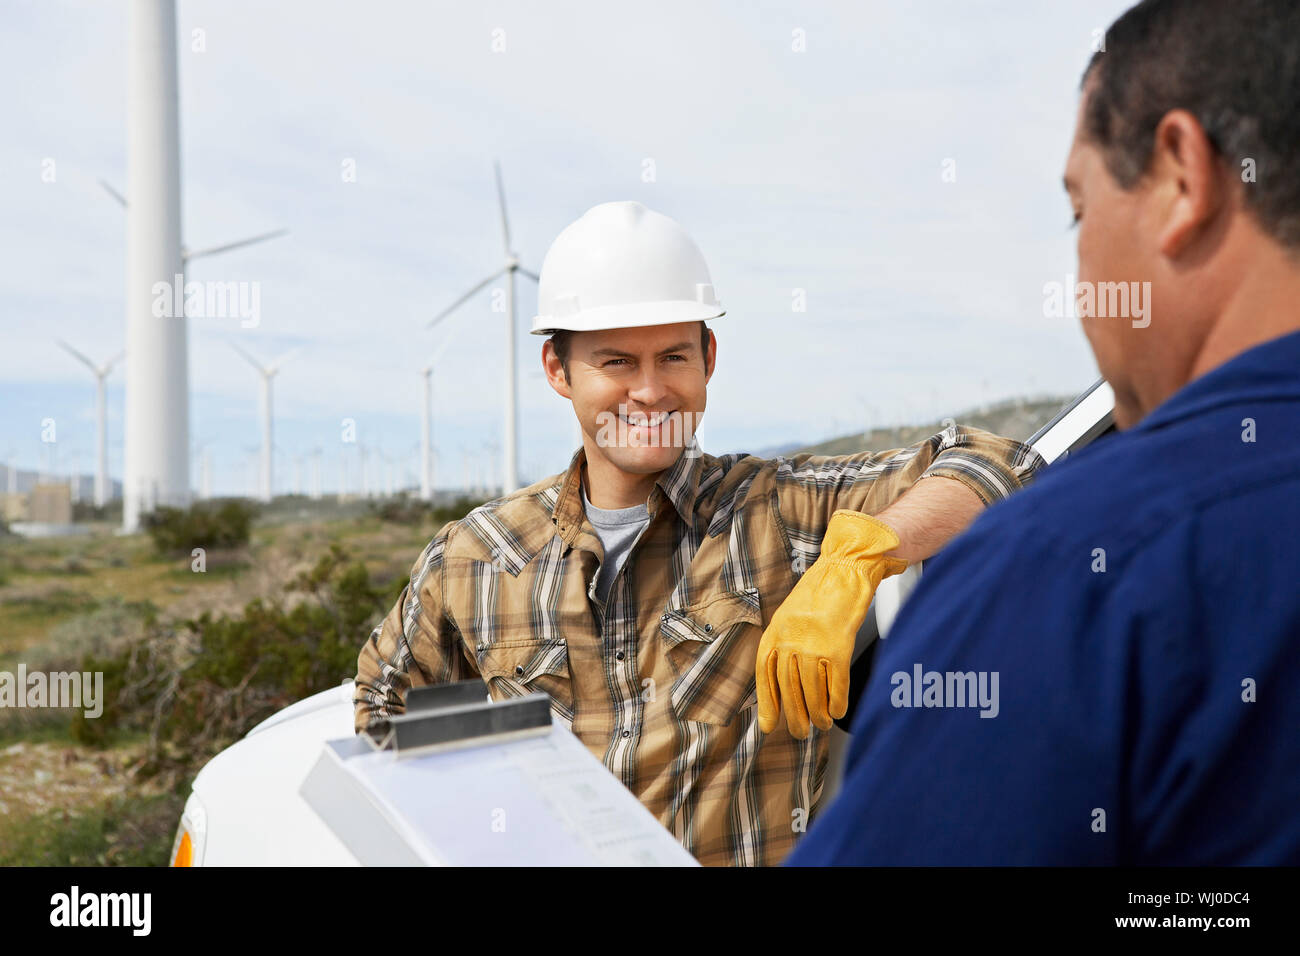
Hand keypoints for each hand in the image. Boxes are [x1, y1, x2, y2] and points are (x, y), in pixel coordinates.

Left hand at [757, 510, 908, 737]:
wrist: (846, 567)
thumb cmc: (823, 590)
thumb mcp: (792, 613)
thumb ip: (786, 640)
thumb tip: (786, 672)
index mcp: (777, 630)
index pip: (765, 672)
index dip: (768, 701)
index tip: (769, 723)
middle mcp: (791, 639)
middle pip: (788, 687)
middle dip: (794, 714)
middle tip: (799, 732)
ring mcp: (814, 643)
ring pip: (812, 689)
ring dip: (816, 713)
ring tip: (820, 725)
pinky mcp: (839, 645)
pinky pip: (836, 682)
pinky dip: (837, 700)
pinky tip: (837, 711)